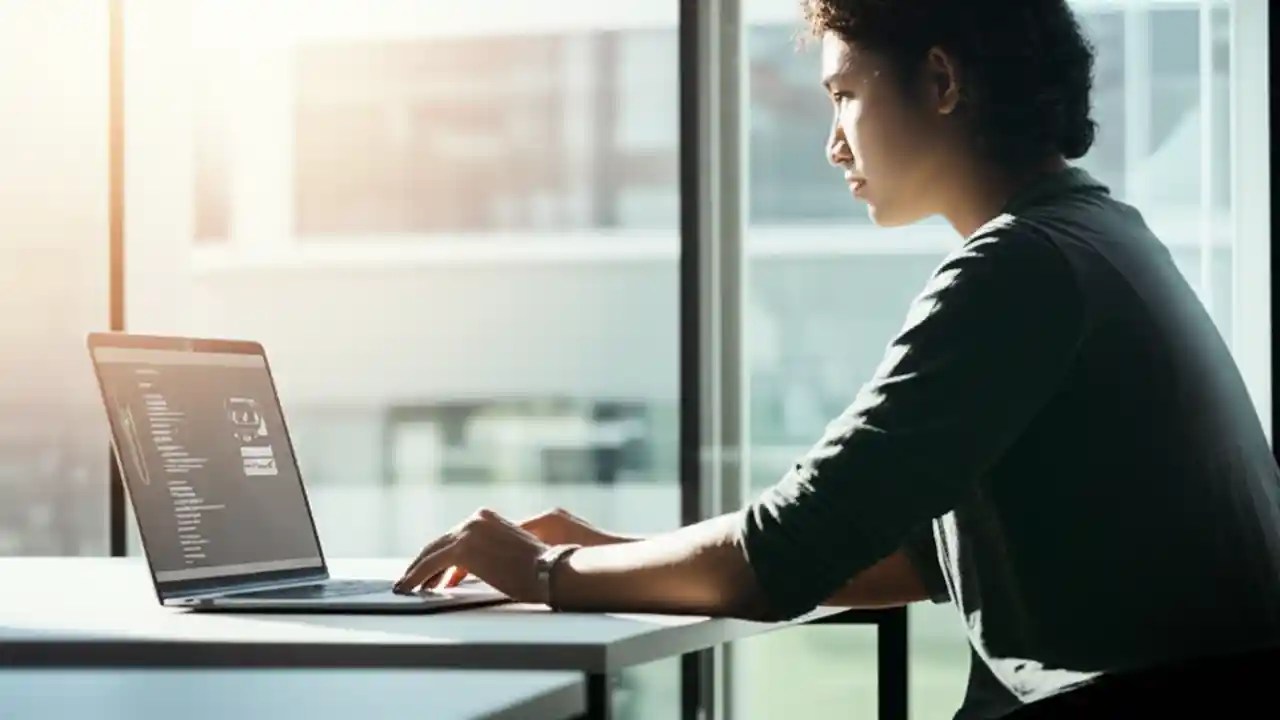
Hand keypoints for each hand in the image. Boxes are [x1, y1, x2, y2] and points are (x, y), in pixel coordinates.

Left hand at [394, 508, 548, 600]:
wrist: (549, 570)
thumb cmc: (536, 570)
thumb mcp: (506, 554)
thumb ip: (484, 555)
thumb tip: (462, 573)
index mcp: (485, 518)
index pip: (453, 538)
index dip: (437, 557)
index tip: (427, 572)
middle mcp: (474, 519)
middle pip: (439, 544)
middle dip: (422, 565)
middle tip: (410, 580)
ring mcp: (467, 532)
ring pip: (430, 554)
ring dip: (416, 572)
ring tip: (406, 587)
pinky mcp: (462, 549)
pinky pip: (429, 566)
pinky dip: (415, 578)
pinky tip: (408, 588)